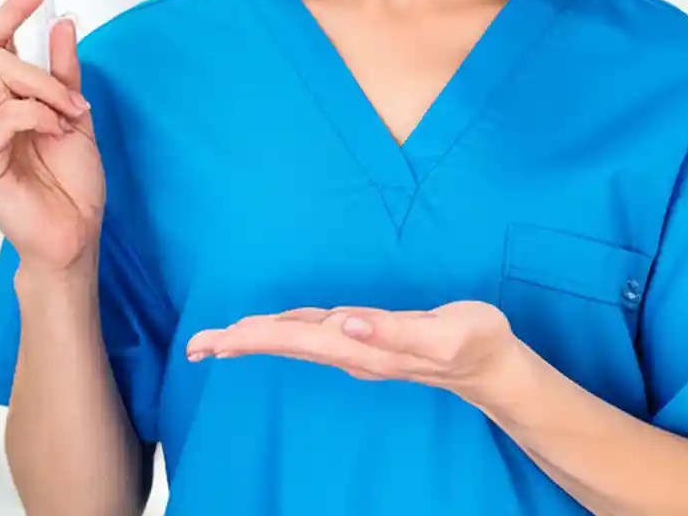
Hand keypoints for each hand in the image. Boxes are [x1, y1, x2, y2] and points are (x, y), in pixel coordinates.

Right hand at [0, 0, 105, 275]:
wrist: (75, 233)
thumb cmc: (72, 182)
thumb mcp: (76, 113)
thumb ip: (65, 72)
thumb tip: (63, 23)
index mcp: (2, 101)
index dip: (10, 11)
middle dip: (44, 73)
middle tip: (75, 102)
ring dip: (46, 95)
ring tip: (68, 122)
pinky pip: (2, 116)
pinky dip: (37, 117)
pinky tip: (54, 134)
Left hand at [186, 302, 522, 405]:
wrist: (491, 367)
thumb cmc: (473, 341)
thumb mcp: (443, 332)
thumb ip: (393, 327)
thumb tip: (345, 320)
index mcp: (362, 347)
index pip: (297, 339)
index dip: (255, 338)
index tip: (217, 341)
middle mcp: (352, 352)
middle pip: (286, 345)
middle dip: (240, 344)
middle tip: (195, 346)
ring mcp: (357, 350)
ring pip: (296, 341)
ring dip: (257, 340)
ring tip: (220, 340)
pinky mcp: (364, 343)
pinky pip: (314, 336)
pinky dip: (285, 331)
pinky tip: (273, 328)